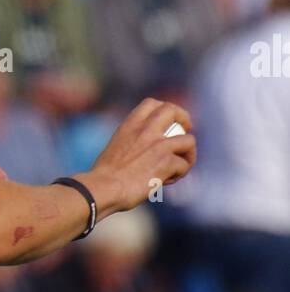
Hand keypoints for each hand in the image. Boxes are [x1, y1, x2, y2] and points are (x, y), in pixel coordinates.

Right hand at [85, 97, 196, 213]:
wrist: (103, 188)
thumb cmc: (104, 176)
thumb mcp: (115, 147)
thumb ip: (132, 141)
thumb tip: (144, 151)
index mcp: (130, 124)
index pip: (151, 103)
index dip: (165, 110)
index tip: (168, 121)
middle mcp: (146, 130)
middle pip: (173, 111)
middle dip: (184, 119)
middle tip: (185, 133)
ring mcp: (159, 145)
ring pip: (189, 140)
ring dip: (188, 154)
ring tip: (179, 166)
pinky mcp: (167, 162)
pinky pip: (184, 165)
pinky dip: (179, 174)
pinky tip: (166, 181)